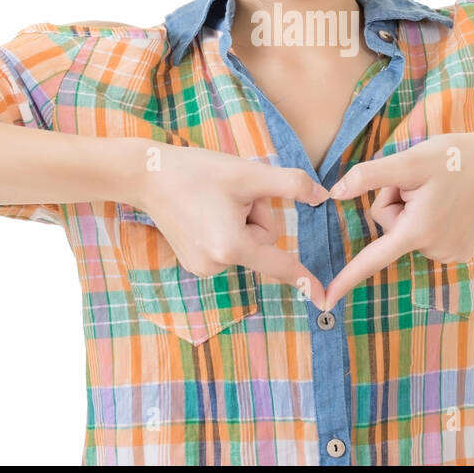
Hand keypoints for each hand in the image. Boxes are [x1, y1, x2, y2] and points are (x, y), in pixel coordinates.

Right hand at [131, 143, 332, 309]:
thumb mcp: (249, 174)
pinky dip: (227, 228)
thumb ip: (291, 185)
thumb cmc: (198, 171)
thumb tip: (322, 196)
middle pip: (264, 241)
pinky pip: (231, 246)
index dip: (305, 280)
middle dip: (256, 214)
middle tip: (228, 194)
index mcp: (232, 247)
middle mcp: (217, 265)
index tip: (324, 301)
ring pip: (248, 243)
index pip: (280, 265)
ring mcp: (204, 268)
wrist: (148, 176)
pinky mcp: (196, 263)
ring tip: (212, 201)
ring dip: (240, 220)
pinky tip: (204, 210)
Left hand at [322, 128, 473, 311]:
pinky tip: (450, 200)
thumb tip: (335, 194)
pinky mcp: (459, 251)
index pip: (373, 259)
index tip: (326, 301)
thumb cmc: (453, 156)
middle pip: (390, 226)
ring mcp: (450, 254)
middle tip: (423, 181)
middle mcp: (434, 250)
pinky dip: (430, 216)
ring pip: (407, 230)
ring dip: (414, 207)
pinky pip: (425, 235)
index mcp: (418, 232)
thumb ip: (368, 177)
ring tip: (439, 189)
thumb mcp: (408, 161)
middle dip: (397, 200)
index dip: (347, 279)